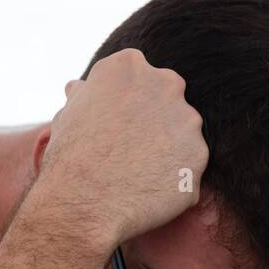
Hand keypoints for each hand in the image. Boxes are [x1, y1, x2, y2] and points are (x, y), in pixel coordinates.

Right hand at [37, 48, 208, 251]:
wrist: (86, 201)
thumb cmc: (71, 156)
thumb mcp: (68, 113)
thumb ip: (86, 96)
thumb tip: (81, 89)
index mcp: (130, 66)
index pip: (139, 79)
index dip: (127, 106)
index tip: (115, 127)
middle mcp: (166, 85)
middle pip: (168, 100)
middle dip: (155, 122)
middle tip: (130, 151)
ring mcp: (187, 121)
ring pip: (181, 135)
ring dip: (167, 151)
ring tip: (137, 174)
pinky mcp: (199, 156)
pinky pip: (188, 168)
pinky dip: (173, 180)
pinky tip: (149, 191)